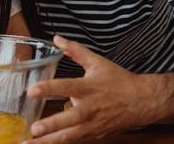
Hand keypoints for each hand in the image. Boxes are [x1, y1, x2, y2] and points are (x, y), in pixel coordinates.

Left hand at [24, 35, 149, 142]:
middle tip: (34, 128)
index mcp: (88, 88)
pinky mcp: (94, 134)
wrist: (143, 102)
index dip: (49, 88)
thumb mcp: (97, 62)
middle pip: (69, 118)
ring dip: (50, 141)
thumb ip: (75, 51)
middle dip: (52, 125)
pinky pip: (74, 141)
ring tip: (31, 143)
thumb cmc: (120, 81)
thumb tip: (57, 39)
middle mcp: (90, 108)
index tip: (31, 90)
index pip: (66, 87)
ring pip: (70, 136)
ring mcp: (92, 124)